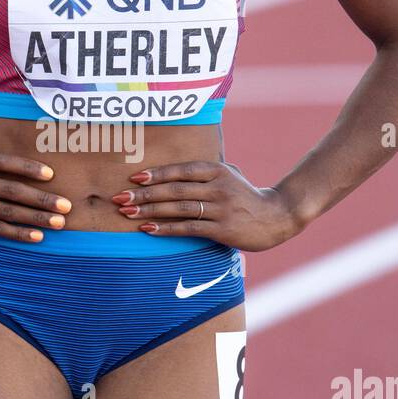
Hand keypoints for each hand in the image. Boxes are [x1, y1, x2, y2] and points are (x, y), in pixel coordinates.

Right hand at [0, 146, 71, 240]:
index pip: (3, 161)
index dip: (28, 167)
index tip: (51, 174)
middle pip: (11, 189)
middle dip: (42, 198)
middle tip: (66, 205)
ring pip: (7, 211)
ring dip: (35, 217)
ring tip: (58, 222)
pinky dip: (17, 232)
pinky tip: (36, 236)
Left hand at [111, 160, 301, 250]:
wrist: (276, 217)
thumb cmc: (246, 195)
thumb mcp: (229, 175)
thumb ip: (204, 171)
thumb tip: (172, 170)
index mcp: (217, 170)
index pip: (181, 170)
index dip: (157, 174)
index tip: (134, 178)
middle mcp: (218, 187)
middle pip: (175, 189)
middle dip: (144, 194)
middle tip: (120, 198)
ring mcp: (220, 208)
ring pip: (179, 208)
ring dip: (150, 210)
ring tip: (128, 213)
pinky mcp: (222, 229)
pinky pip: (188, 228)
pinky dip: (166, 228)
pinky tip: (148, 228)